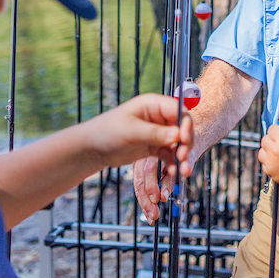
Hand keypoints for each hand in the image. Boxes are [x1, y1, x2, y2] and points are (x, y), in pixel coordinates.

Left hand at [87, 95, 191, 221]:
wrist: (92, 148)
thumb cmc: (107, 131)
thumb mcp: (131, 130)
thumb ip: (155, 133)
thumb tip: (178, 135)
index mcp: (153, 105)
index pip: (178, 110)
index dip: (185, 124)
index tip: (185, 139)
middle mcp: (159, 117)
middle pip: (182, 128)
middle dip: (185, 143)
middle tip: (183, 157)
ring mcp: (158, 132)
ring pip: (178, 143)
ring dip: (182, 156)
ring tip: (183, 171)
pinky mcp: (155, 147)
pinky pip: (169, 154)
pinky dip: (173, 163)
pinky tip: (174, 172)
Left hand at [258, 124, 278, 195]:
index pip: (272, 128)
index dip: (278, 130)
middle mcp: (274, 150)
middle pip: (265, 139)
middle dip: (272, 139)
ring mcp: (270, 162)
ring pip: (261, 150)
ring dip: (268, 150)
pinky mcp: (269, 172)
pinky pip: (263, 162)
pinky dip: (269, 161)